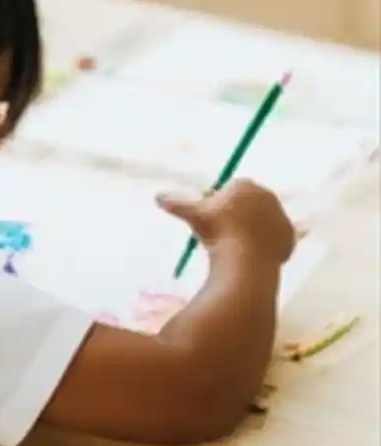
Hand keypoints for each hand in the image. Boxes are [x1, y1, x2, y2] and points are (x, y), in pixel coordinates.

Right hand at [156, 179, 294, 265]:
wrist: (245, 259)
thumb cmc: (218, 230)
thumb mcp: (193, 214)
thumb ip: (177, 203)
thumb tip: (158, 196)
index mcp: (245, 186)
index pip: (230, 189)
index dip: (217, 203)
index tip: (208, 217)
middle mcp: (267, 196)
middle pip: (248, 204)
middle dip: (235, 214)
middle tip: (218, 233)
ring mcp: (281, 217)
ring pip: (260, 221)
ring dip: (249, 230)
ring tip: (233, 246)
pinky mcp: (288, 238)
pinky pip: (272, 238)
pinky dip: (262, 244)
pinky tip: (248, 255)